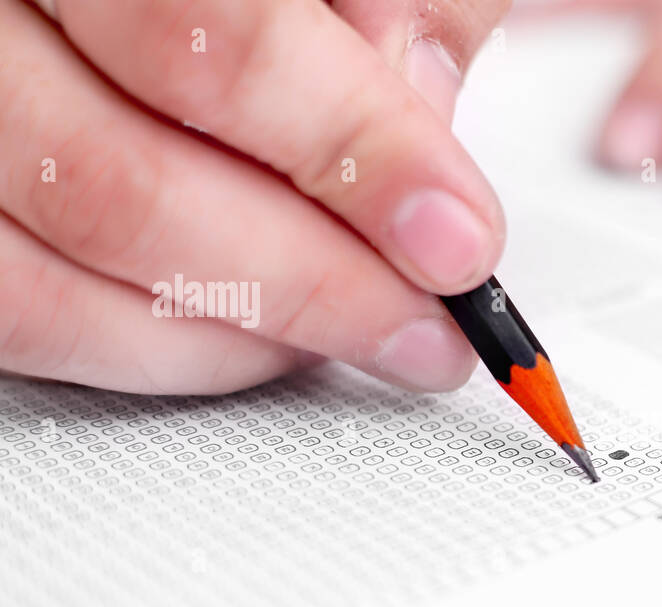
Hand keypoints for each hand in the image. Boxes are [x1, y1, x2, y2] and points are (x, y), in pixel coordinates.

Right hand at [1, 0, 507, 394]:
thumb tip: (417, 101)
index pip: (211, 36)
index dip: (350, 150)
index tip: (455, 236)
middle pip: (118, 180)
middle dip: (310, 282)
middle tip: (421, 322)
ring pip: (52, 277)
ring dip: (237, 334)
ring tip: (357, 332)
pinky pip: (23, 318)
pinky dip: (153, 352)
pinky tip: (251, 335)